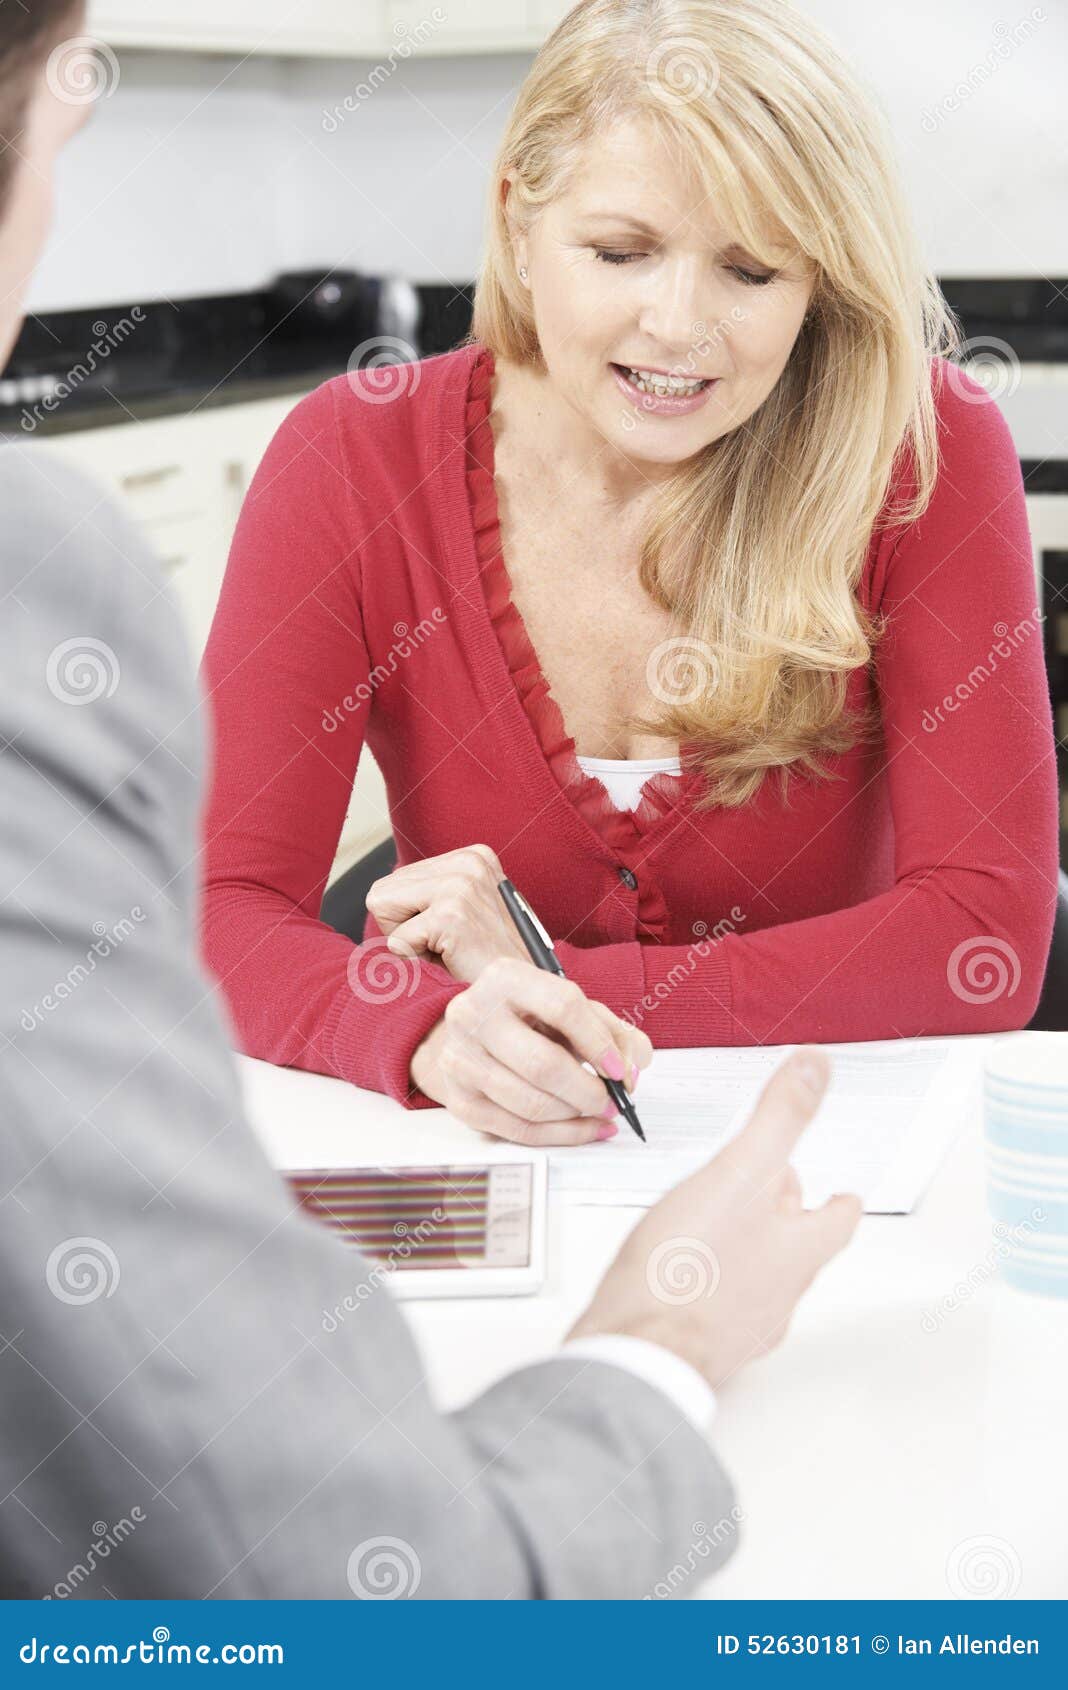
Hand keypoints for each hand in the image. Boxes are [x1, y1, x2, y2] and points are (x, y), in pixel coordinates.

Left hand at [366, 844, 529, 982]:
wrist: (522, 1000)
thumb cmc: (488, 963)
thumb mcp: (463, 912)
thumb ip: (428, 894)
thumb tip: (377, 896)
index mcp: (472, 856)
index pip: (396, 880)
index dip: (411, 917)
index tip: (450, 933)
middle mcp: (468, 861)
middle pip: (384, 892)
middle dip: (405, 928)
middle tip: (450, 947)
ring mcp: (461, 885)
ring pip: (383, 909)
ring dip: (409, 943)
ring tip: (451, 952)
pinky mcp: (451, 914)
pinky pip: (396, 941)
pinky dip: (416, 961)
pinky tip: (453, 962)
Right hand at [409, 958, 652, 1144]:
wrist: (476, 1032)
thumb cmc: (532, 1018)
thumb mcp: (573, 1009)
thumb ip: (614, 1031)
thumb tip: (632, 1068)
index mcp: (504, 978)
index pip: (562, 1006)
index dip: (598, 1042)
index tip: (619, 1069)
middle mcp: (472, 1014)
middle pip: (542, 1064)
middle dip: (588, 1090)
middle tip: (611, 1100)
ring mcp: (459, 1059)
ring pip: (531, 1103)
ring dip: (576, 1115)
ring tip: (598, 1111)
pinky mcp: (459, 1099)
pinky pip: (518, 1130)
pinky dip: (561, 1135)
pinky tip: (584, 1128)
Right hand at [568, 1047, 861, 1387]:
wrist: (635, 1355)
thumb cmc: (686, 1271)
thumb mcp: (738, 1174)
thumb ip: (779, 1119)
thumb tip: (817, 1068)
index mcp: (796, 1252)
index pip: (836, 1223)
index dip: (840, 1203)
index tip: (845, 1194)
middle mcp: (778, 1295)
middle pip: (797, 1251)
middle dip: (789, 1220)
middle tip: (782, 1198)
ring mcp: (739, 1327)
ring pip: (760, 1283)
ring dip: (753, 1254)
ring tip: (732, 1232)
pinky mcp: (697, 1346)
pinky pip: (718, 1311)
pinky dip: (713, 1287)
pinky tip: (685, 1277)